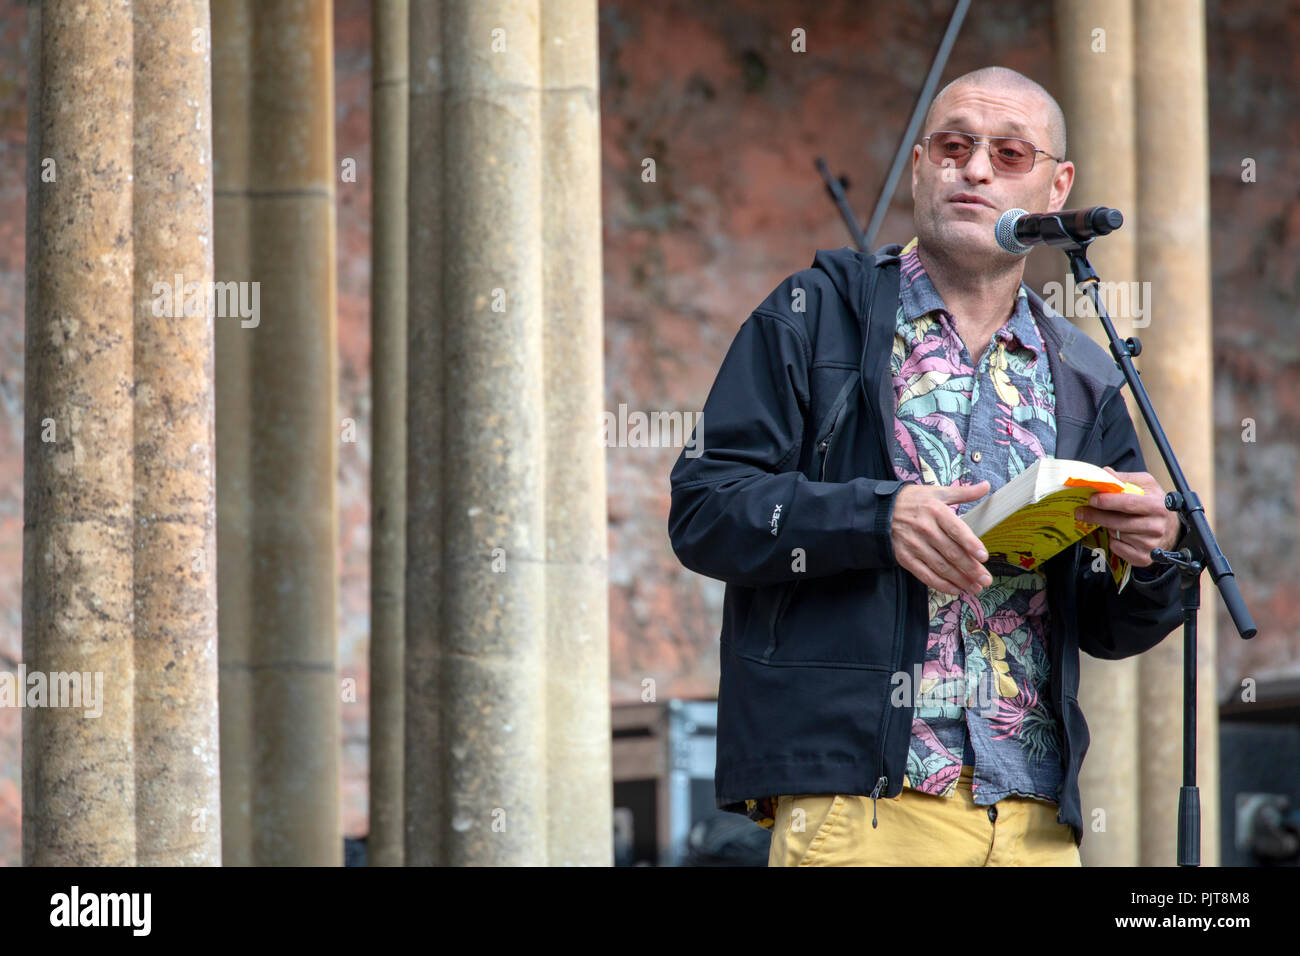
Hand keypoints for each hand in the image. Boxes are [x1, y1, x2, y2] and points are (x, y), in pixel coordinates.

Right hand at [890, 480, 992, 595]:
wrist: (881, 510)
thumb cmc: (913, 501)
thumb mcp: (938, 492)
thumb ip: (964, 492)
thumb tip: (986, 486)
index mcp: (936, 511)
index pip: (956, 530)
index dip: (971, 544)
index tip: (983, 557)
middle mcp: (926, 529)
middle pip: (952, 552)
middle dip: (971, 569)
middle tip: (986, 580)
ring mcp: (914, 545)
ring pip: (941, 567)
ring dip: (960, 580)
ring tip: (975, 588)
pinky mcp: (905, 558)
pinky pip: (925, 575)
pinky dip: (941, 585)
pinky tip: (955, 589)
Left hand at [1073, 466, 1180, 566]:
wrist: (1173, 530)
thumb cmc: (1157, 505)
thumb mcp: (1147, 486)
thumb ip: (1126, 479)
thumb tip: (1106, 473)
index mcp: (1157, 506)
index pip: (1128, 503)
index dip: (1107, 501)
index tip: (1091, 499)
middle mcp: (1156, 526)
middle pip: (1118, 522)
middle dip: (1096, 515)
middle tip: (1081, 511)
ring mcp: (1150, 544)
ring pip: (1116, 534)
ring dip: (1108, 527)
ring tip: (1113, 521)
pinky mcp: (1144, 558)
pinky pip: (1118, 548)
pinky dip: (1114, 541)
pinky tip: (1120, 535)